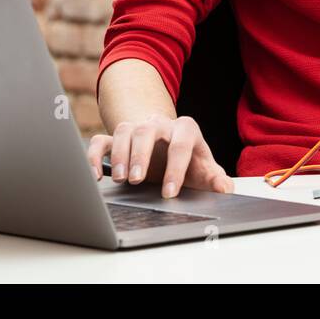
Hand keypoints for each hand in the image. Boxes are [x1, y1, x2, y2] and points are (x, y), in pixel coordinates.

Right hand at [86, 115, 234, 196]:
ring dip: (119, 154)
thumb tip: (225, 188)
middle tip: (137, 180)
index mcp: (186, 129)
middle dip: (141, 155)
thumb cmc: (189, 161)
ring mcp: (136, 129)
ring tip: (120, 179)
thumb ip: (215, 178)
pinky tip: (96, 176)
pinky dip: (94, 156)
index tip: (169, 194)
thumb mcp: (204, 169)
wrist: (169, 147)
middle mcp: (160, 124)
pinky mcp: (117, 139)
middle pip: (148, 131)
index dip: (176, 170)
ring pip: (124, 131)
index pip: (181, 145)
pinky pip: (100, 141)